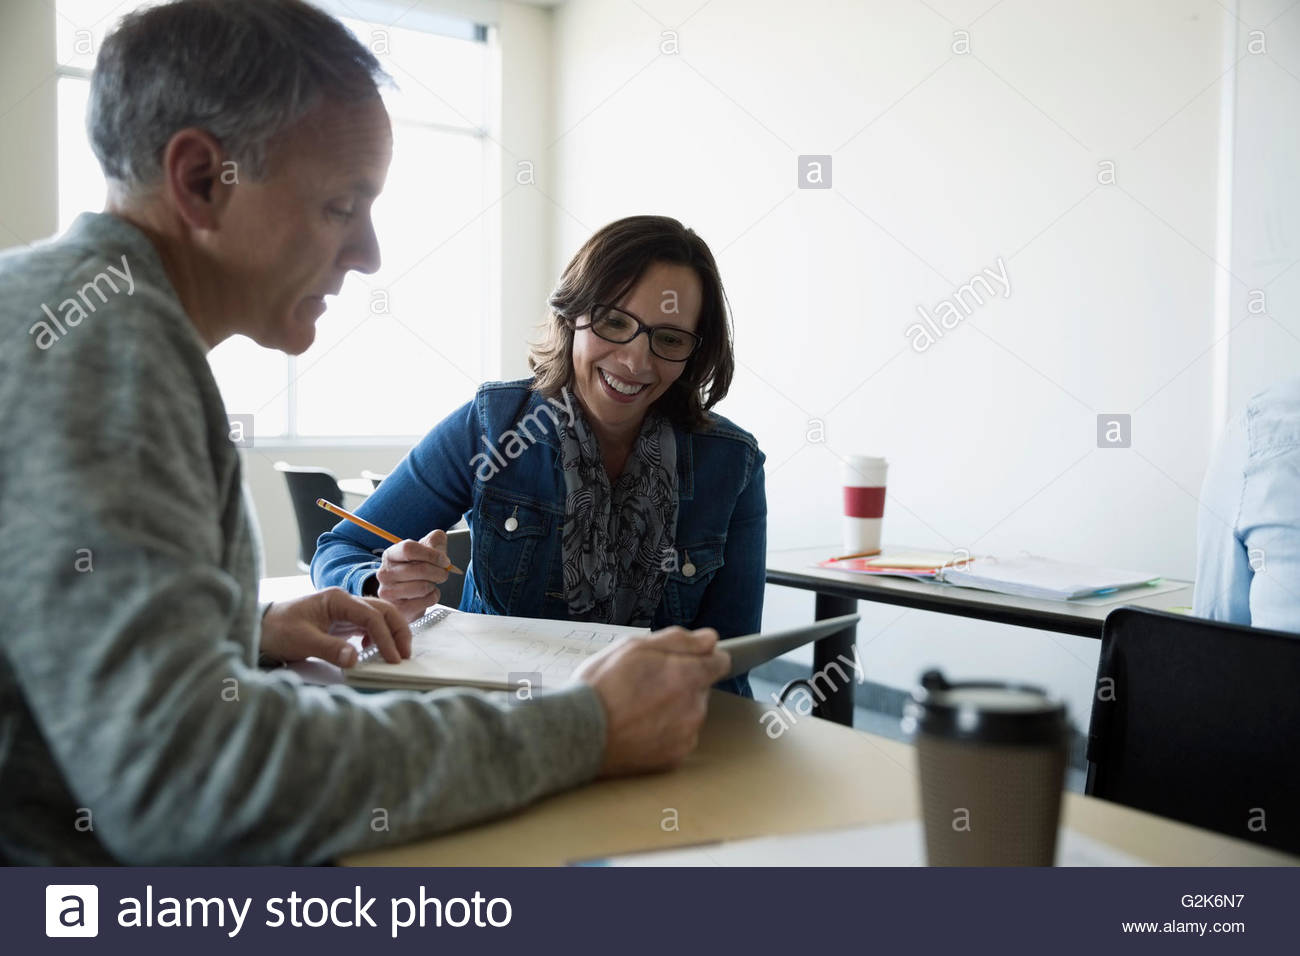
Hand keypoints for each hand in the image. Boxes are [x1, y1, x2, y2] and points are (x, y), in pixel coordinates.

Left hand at [261, 587, 411, 667]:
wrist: (260, 628)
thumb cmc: (277, 630)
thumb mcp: (302, 641)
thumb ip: (330, 649)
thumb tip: (355, 659)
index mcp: (337, 599)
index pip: (371, 616)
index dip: (385, 637)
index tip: (392, 658)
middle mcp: (344, 601)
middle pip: (382, 610)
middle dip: (397, 631)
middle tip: (405, 655)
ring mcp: (344, 610)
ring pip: (378, 616)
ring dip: (391, 633)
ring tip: (396, 654)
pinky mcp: (341, 621)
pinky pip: (368, 625)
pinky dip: (377, 636)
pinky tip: (372, 650)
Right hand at [375, 529, 450, 621]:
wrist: (407, 597)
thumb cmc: (417, 571)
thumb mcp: (425, 551)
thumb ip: (434, 540)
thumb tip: (439, 538)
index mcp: (390, 554)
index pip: (409, 549)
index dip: (432, 554)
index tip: (444, 560)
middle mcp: (385, 573)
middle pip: (421, 569)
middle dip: (439, 571)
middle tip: (443, 573)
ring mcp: (389, 592)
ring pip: (423, 587)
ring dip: (434, 585)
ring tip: (431, 584)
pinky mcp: (398, 609)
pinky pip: (426, 601)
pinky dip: (433, 597)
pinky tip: (427, 595)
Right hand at [573, 627, 730, 775]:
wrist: (578, 734)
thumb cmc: (601, 687)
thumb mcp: (634, 647)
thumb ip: (680, 640)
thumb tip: (711, 638)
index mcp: (688, 676)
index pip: (719, 662)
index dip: (703, 657)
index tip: (686, 661)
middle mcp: (695, 707)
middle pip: (700, 688)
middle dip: (681, 683)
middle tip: (645, 685)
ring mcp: (686, 735)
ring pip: (689, 714)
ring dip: (673, 709)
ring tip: (636, 708)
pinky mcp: (675, 758)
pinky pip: (679, 738)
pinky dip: (665, 733)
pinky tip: (639, 728)